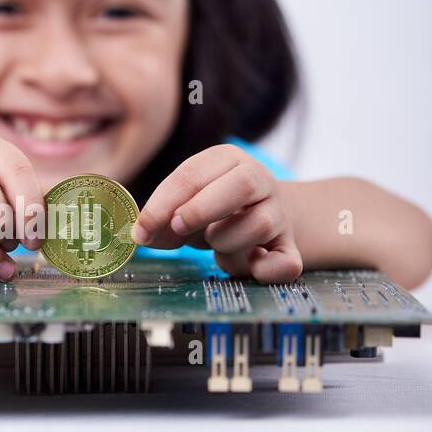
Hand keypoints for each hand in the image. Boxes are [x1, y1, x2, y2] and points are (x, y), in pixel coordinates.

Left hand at [132, 144, 301, 281]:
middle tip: (179, 229)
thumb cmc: (213, 211)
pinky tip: (250, 265)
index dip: (164, 203)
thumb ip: (162, 220)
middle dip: (202, 209)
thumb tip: (141, 235)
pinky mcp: (290, 248)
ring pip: (261, 224)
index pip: (193, 173)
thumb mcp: (185, 208)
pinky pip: (286, 262)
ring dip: (227, 242)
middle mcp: (260, 181)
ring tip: (216, 244)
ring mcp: (279, 214)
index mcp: (228, 161)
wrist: (263, 216)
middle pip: (243, 184)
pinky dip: (266, 270)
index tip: (143, 229)